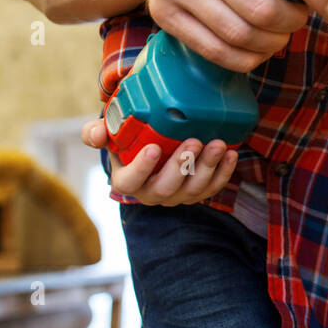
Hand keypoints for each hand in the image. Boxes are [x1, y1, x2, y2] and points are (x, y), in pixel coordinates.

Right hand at [81, 118, 237, 205]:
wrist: (151, 146)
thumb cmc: (128, 140)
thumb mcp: (109, 134)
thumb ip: (96, 133)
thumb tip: (96, 133)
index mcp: (127, 181)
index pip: (129, 182)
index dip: (141, 168)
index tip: (154, 148)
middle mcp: (152, 193)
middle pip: (166, 188)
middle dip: (182, 166)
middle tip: (194, 142)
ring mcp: (177, 195)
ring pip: (193, 190)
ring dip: (208, 167)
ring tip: (218, 144)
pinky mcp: (198, 192)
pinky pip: (212, 188)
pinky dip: (224, 172)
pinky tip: (231, 153)